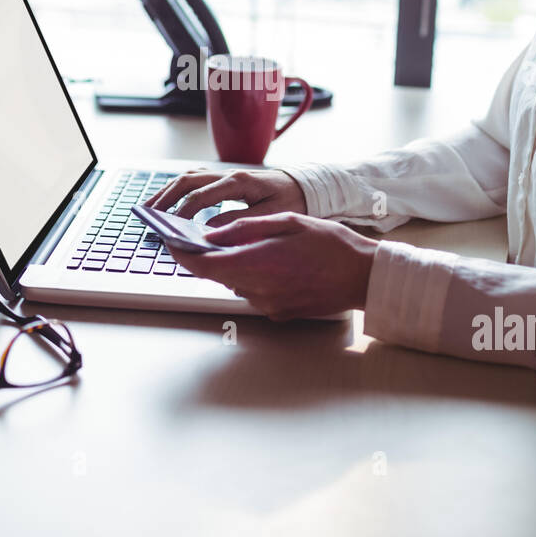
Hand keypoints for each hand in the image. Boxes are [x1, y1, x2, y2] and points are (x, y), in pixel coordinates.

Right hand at [143, 167, 306, 226]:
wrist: (304, 186)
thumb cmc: (290, 200)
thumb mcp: (270, 215)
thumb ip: (240, 222)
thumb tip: (209, 229)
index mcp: (239, 182)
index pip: (201, 196)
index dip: (183, 212)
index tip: (171, 228)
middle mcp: (228, 174)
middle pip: (187, 180)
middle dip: (165, 197)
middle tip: (149, 215)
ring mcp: (225, 174)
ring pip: (188, 178)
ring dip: (168, 191)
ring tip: (150, 208)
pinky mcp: (224, 180)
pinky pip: (195, 180)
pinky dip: (178, 189)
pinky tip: (169, 201)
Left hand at [164, 212, 378, 319]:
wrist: (365, 277)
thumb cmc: (332, 245)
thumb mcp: (289, 222)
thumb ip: (246, 229)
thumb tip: (210, 235)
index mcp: (256, 263)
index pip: (201, 265)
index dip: (180, 254)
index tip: (170, 240)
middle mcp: (257, 289)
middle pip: (215, 276)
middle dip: (206, 257)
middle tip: (203, 237)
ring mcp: (267, 305)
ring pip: (234, 284)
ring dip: (234, 267)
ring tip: (251, 247)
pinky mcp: (279, 314)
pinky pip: (254, 294)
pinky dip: (254, 278)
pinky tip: (274, 264)